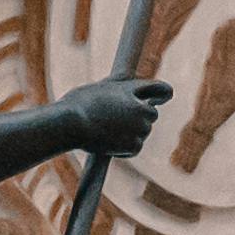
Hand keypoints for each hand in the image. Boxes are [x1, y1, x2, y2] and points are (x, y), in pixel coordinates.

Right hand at [53, 75, 171, 161]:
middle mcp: (140, 108)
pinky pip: (135, 147)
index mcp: (132, 89)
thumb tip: (125, 88)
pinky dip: (124, 148)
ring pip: (143, 132)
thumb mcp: (98, 88)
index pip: (160, 88)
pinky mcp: (134, 145)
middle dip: (140, 117)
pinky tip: (107, 144)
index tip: (164, 97)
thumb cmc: (76, 105)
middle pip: (151, 114)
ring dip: (130, 133)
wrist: (70, 124)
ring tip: (106, 131)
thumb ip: (117, 86)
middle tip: (117, 120)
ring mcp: (139, 128)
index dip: (163, 93)